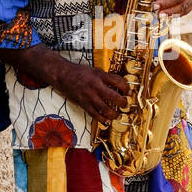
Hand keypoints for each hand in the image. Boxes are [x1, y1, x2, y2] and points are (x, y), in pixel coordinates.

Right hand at [0, 42, 129, 121]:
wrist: (62, 75)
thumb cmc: (79, 72)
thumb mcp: (95, 70)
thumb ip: (106, 77)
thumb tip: (119, 85)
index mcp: (100, 76)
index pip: (119, 82)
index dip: (126, 88)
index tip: (128, 91)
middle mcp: (96, 86)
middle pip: (115, 97)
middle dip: (123, 103)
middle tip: (125, 104)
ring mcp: (89, 96)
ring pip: (106, 109)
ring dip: (115, 113)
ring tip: (118, 114)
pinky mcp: (83, 104)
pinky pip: (95, 114)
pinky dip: (102, 119)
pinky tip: (107, 121)